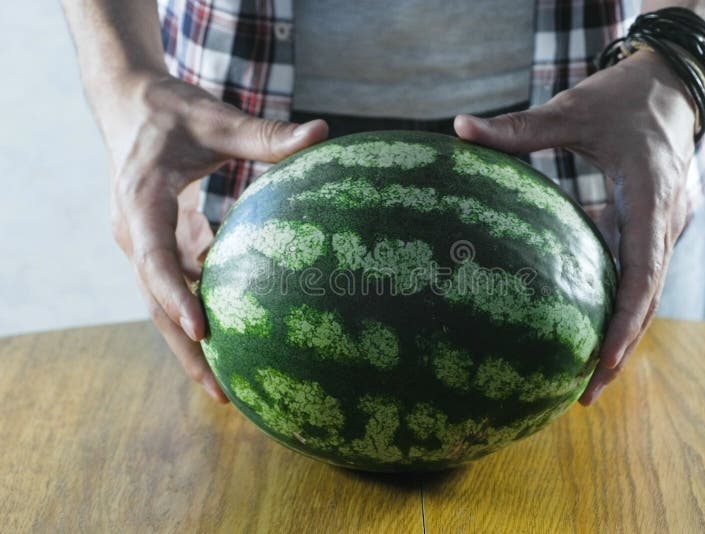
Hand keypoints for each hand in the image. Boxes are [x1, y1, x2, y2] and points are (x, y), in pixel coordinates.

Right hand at [103, 73, 328, 402]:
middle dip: (185, 348)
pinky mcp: (157, 242)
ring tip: (229, 383)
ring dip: (192, 340)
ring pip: (163, 302)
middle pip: (155, 301)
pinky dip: (199, 308)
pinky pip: (176, 284)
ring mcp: (142, 241)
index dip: (176, 296)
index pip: (155, 258)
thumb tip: (323, 133)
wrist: (126, 104)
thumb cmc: (170, 109)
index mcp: (141, 202)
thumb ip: (265, 134)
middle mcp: (134, 231)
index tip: (204, 330)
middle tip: (223, 392)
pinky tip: (233, 333)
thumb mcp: (215, 118)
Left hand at [454, 50, 696, 404]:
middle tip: (584, 394)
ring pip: (648, 293)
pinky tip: (592, 330)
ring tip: (587, 379)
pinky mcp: (656, 226)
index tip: (602, 359)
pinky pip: (642, 275)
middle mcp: (665, 219)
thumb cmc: (622, 97)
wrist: (673, 82)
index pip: (644, 270)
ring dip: (622, 335)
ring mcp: (666, 225)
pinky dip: (622, 307)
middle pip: (649, 299)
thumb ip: (518, 127)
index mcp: (648, 196)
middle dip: (620, 348)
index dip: (626, 320)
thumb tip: (456, 128)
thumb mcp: (572, 110)